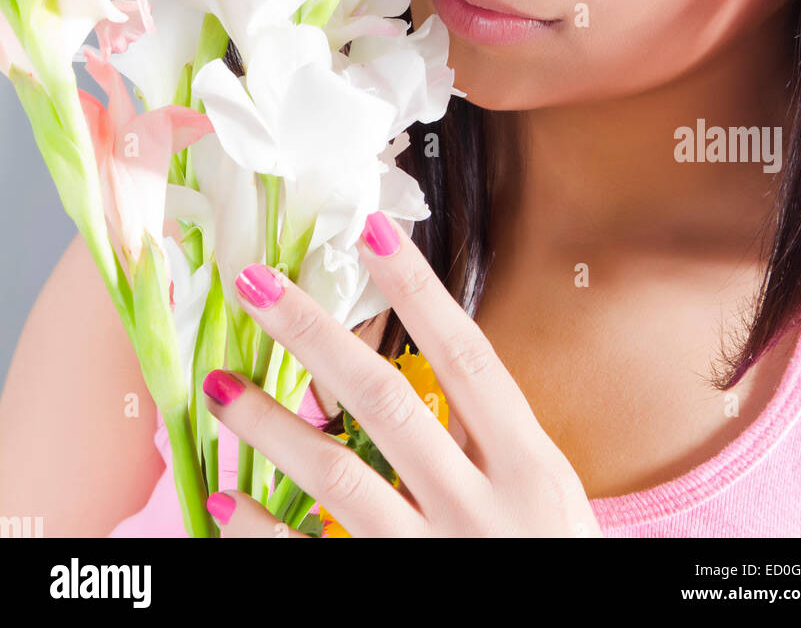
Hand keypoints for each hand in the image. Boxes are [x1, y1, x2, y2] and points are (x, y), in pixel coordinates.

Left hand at [201, 211, 601, 537]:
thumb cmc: (559, 568)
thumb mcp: (550, 501)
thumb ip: (495, 443)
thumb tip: (427, 370)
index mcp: (530, 466)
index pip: (467, 357)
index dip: (419, 291)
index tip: (370, 230)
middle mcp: (483, 505)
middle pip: (387, 400)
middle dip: (315, 335)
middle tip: (255, 283)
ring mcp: (436, 557)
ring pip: (340, 477)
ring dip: (272, 424)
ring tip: (221, 383)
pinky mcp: (395, 603)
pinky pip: (315, 560)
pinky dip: (264, 530)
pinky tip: (223, 500)